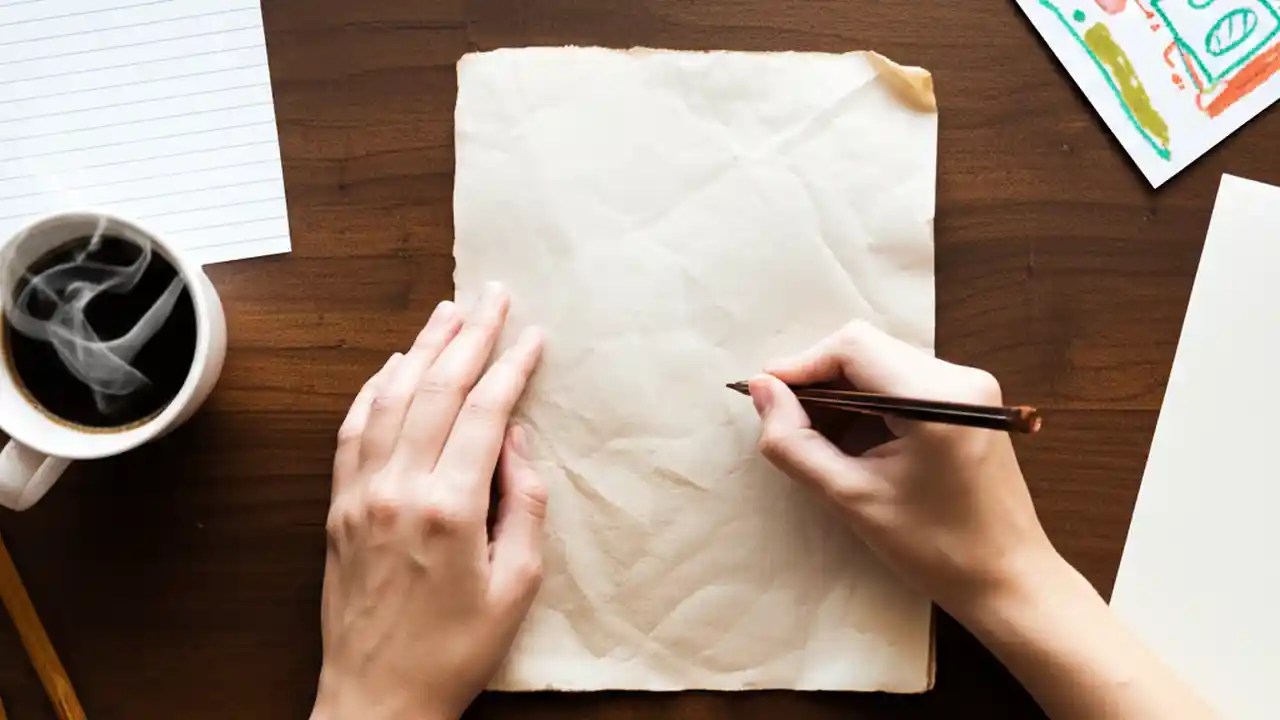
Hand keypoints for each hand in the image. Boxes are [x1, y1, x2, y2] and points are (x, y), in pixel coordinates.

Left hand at [311, 284, 546, 719]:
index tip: (531, 334)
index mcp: (450, 507)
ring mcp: (361, 493)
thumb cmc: (456, 650)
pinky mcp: (338, 507)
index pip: (484, 412)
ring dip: (421, 348)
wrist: (377, 697)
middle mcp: (399, 488)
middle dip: (469, 335)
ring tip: (447, 311)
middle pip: (436, 389)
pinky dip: (373, 389)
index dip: (511, 366)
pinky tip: (393, 366)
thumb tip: (516, 443)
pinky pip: (353, 429)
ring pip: (390, 398)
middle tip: (492, 295)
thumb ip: (523, 504)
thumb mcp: (518, 585)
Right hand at [748, 320, 1058, 620]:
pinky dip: (868, 399)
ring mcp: (971, 386)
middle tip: (787, 421)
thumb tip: (761, 390)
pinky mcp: (972, 400)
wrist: (1009, 578)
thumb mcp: (851, 498)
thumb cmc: (935, 549)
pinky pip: (903, 379)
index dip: (801, 365)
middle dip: (819, 378)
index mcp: (936, 397)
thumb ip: (795, 442)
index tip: (765, 395)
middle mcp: (960, 377)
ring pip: (882, 361)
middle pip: (866, 348)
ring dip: (842, 390)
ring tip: (818, 436)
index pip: (852, 346)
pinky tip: (855, 438)